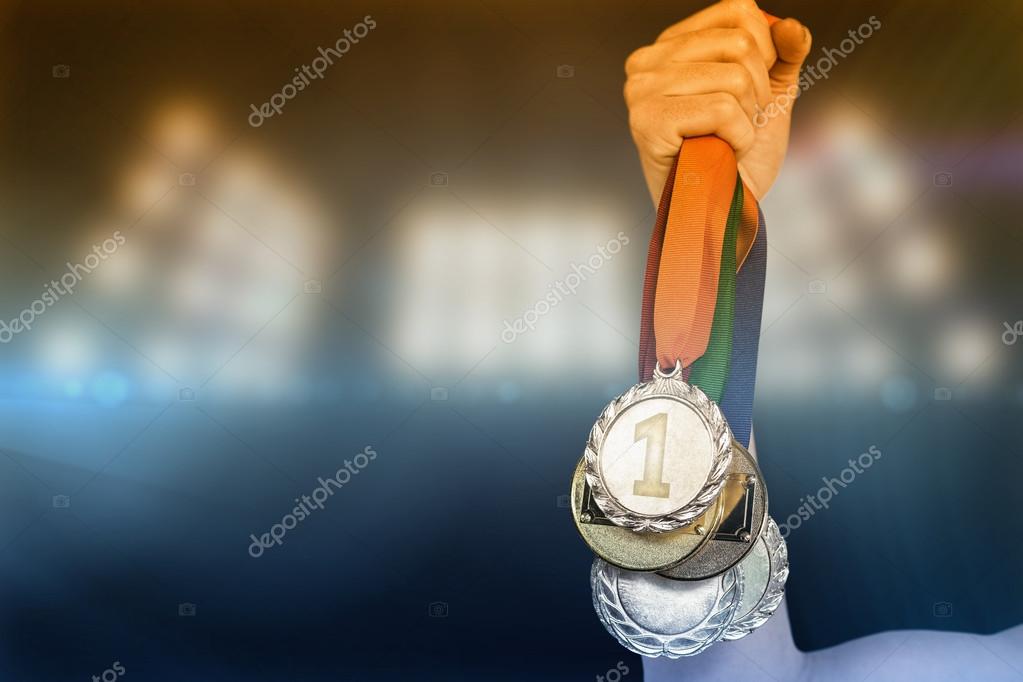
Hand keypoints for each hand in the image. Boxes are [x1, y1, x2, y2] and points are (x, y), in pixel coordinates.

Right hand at [624, 0, 811, 201]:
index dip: (764, 53)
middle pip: (739, 43)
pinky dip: (738, 137)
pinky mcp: (648, 122)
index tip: (751, 94)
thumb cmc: (738, 157)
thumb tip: (788, 26)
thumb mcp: (770, 94)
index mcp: (669, 46)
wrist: (723, 212)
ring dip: (748, 117)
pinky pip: (723, 108)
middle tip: (739, 125)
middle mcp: (646, 62)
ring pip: (735, 76)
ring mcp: (641, 91)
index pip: (737, 11)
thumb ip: (784, 53)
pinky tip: (719, 154)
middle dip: (758, 90)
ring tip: (726, 141)